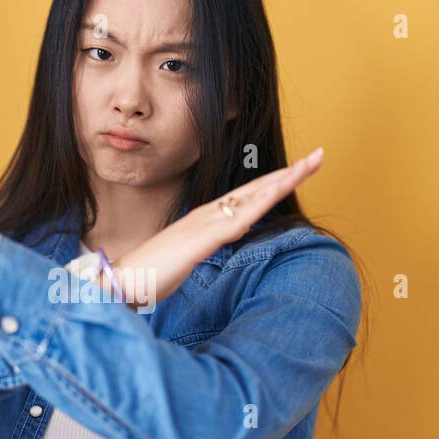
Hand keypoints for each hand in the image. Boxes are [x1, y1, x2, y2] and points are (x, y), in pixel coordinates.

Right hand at [109, 147, 325, 307]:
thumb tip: (212, 243)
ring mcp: (203, 226)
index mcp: (204, 221)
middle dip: (288, 174)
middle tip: (319, 156)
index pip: (246, 198)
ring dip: (281, 182)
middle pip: (255, 190)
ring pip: (251, 199)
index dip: (273, 183)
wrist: (120, 282)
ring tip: (309, 165)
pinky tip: (276, 195)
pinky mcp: (199, 242)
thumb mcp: (182, 259)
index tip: (298, 173)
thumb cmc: (147, 275)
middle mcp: (206, 216)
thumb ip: (199, 248)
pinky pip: (235, 222)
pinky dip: (258, 206)